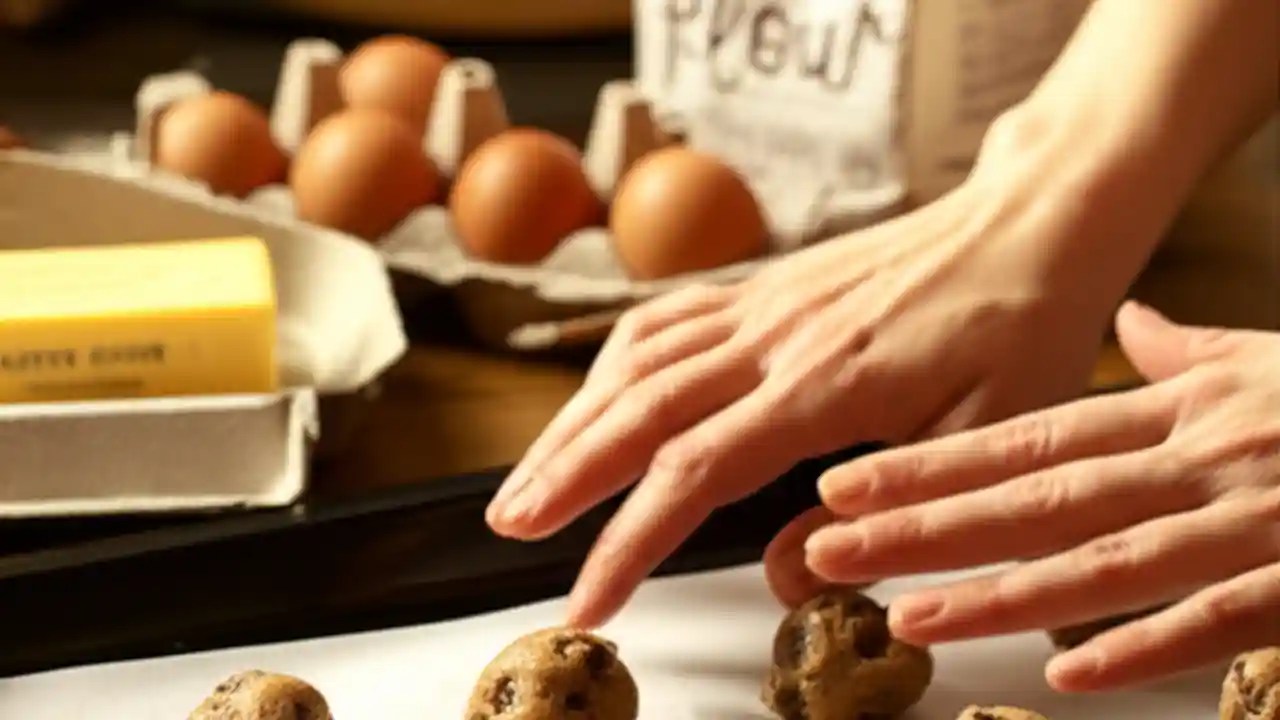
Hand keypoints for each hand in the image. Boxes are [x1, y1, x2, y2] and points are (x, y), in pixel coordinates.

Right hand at [485, 135, 1153, 627]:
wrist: (1031, 220)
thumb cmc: (1022, 323)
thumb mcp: (980, 440)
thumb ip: (884, 515)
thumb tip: (795, 580)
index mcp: (824, 385)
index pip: (695, 471)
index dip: (630, 542)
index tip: (591, 601)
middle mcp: (773, 340)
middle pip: (637, 411)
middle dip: (563, 477)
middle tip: (509, 530)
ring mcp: (761, 307)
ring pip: (634, 363)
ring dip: (570, 422)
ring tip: (528, 478)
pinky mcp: (763, 288)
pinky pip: (664, 319)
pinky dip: (613, 364)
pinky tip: (595, 396)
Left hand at [808, 302, 1279, 691]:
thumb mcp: (1270, 360)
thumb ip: (1193, 351)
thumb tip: (1137, 321)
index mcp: (1175, 411)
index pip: (1025, 439)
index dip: (931, 465)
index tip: (847, 486)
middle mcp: (1196, 460)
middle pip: (1038, 499)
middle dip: (927, 528)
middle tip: (829, 551)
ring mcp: (1252, 519)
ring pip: (1106, 561)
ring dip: (1002, 594)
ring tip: (908, 618)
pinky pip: (1219, 618)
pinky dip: (1147, 646)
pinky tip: (1070, 674)